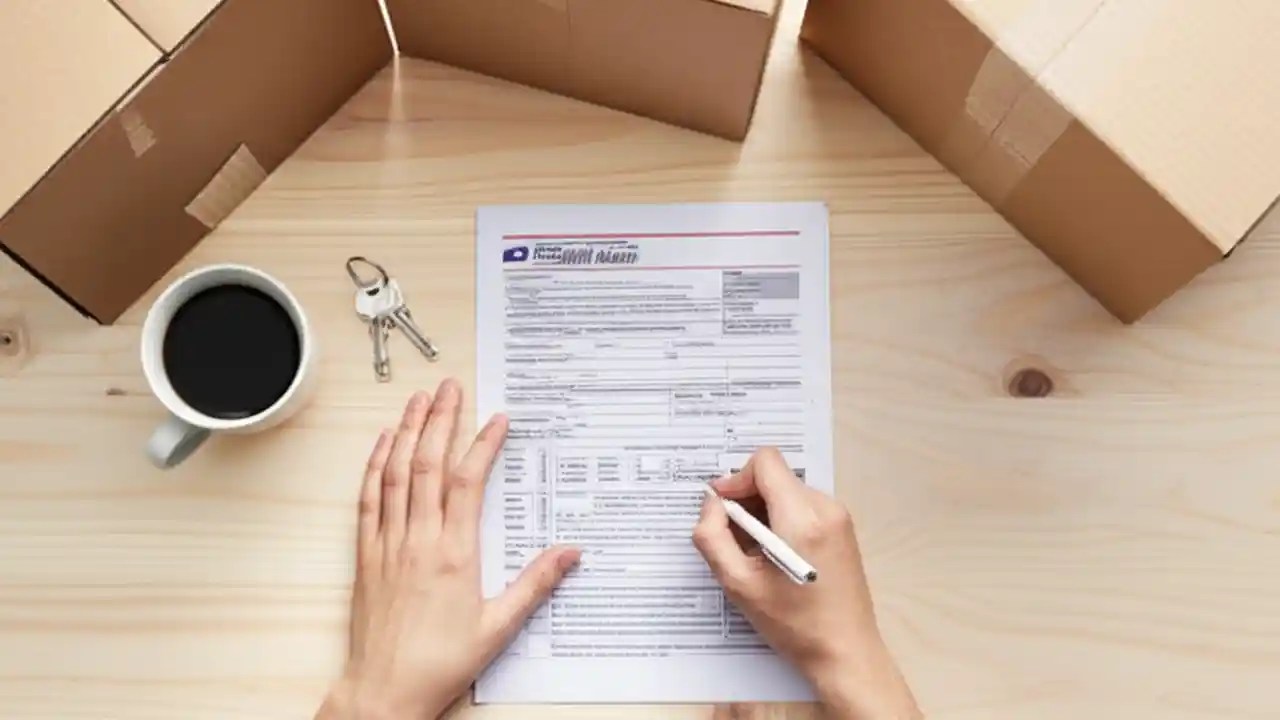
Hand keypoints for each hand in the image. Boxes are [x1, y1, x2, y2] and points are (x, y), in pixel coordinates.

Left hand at [318, 380, 579, 719]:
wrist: (383, 692)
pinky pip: (368, 500)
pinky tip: (381, 446)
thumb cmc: (439, 664)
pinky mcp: (365, 557)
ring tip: (416, 401)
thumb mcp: (499, 627)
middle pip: (427, 464)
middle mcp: (418, 540)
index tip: (496, 419)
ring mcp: (387, 545)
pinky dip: (374, 467)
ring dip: (405, 432)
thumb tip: (570, 553)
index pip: (468, 481)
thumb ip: (535, 584)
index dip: (482, 444)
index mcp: (454, 553)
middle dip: (439, 419)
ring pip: (395, 473)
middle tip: (449, 387)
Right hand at [692, 448, 919, 719]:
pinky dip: (781, 521)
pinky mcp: (842, 530)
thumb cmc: (794, 624)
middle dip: (747, 500)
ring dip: (763, 513)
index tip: (722, 509)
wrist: (846, 652)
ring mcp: (839, 517)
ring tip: (754, 555)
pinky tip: (775, 557)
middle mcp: (826, 508)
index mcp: (802, 517)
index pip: (766, 462)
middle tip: (733, 540)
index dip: (736, 479)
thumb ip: (713, 537)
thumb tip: (712, 505)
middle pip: (775, 477)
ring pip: (787, 492)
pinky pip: (803, 507)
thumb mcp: (738, 584)